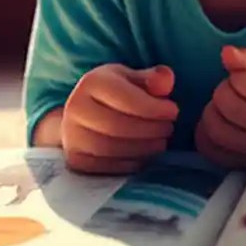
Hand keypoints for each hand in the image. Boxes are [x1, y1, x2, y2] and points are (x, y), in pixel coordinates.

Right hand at [61, 63, 178, 174]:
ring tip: (161, 142)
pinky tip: (146, 154)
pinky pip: (108, 166)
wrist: (84, 114)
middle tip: (169, 128)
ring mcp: (72, 135)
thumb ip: (152, 78)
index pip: (126, 99)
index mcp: (92, 83)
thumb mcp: (133, 79)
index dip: (155, 108)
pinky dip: (132, 162)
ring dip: (144, 148)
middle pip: (118, 126)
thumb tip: (166, 80)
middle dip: (151, 129)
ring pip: (113, 148)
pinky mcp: (76, 159)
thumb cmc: (116, 93)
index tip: (173, 111)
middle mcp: (75, 108)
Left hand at [195, 46, 245, 168]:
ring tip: (224, 107)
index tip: (244, 78)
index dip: (238, 75)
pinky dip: (204, 132)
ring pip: (217, 129)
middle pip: (230, 107)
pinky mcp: (240, 165)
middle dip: (224, 91)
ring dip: (212, 111)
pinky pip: (209, 149)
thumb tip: (226, 53)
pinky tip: (217, 122)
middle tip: (232, 91)